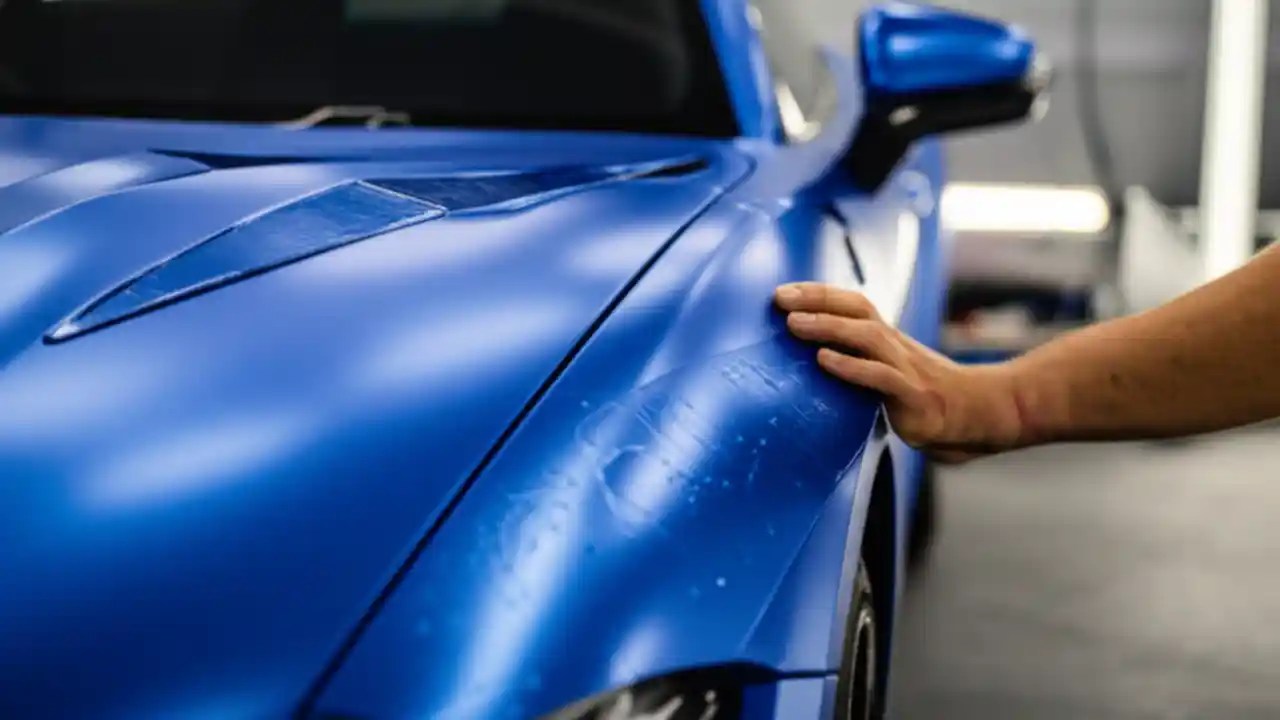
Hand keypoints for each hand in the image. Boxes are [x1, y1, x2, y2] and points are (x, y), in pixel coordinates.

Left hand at [774, 282, 1026, 460]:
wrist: (976, 414)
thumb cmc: (922, 394)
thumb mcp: (886, 371)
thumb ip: (856, 360)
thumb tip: (810, 357)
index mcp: (887, 337)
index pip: (853, 303)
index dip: (820, 293)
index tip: (784, 291)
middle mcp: (894, 345)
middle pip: (856, 310)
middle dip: (817, 300)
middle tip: (780, 298)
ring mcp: (904, 368)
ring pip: (866, 337)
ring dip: (829, 328)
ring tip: (795, 325)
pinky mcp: (911, 396)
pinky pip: (880, 377)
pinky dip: (851, 367)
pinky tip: (824, 361)